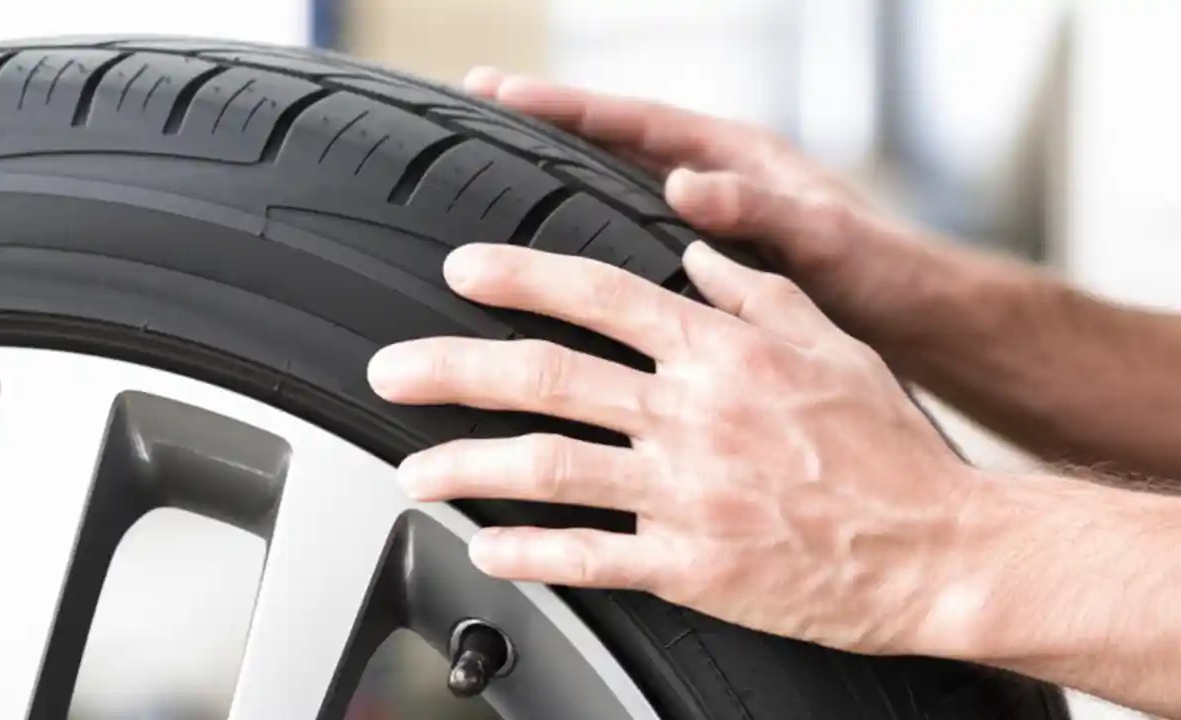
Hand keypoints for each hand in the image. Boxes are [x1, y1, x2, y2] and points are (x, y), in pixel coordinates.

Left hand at [368, 242, 981, 654]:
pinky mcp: (691, 566)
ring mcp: (685, 492)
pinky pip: (589, 556)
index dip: (520, 276)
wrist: (939, 546)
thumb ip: (757, 292)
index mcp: (721, 352)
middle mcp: (691, 414)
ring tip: (413, 472)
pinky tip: (483, 547)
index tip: (462, 271)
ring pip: (547, 467)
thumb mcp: (833, 342)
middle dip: (451, 367)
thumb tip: (696, 254)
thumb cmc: (891, 444)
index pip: (598, 293)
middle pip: (545, 375)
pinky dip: (527, 551)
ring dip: (466, 466)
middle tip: (390, 369)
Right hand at [463, 69, 972, 353]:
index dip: (563, 108)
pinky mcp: (712, 265)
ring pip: (616, 194)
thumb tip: (681, 185)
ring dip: (561, 187)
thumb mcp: (826, 240)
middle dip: (544, 134)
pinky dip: (592, 239)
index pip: (633, 122)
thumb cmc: (886, 276)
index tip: (496, 94)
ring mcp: (711, 222)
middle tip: (472, 126)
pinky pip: (635, 241)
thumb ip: (758, 211)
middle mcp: (717, 182)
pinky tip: (557, 265)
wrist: (921, 324)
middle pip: (611, 146)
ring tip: (495, 190)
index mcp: (738, 161)